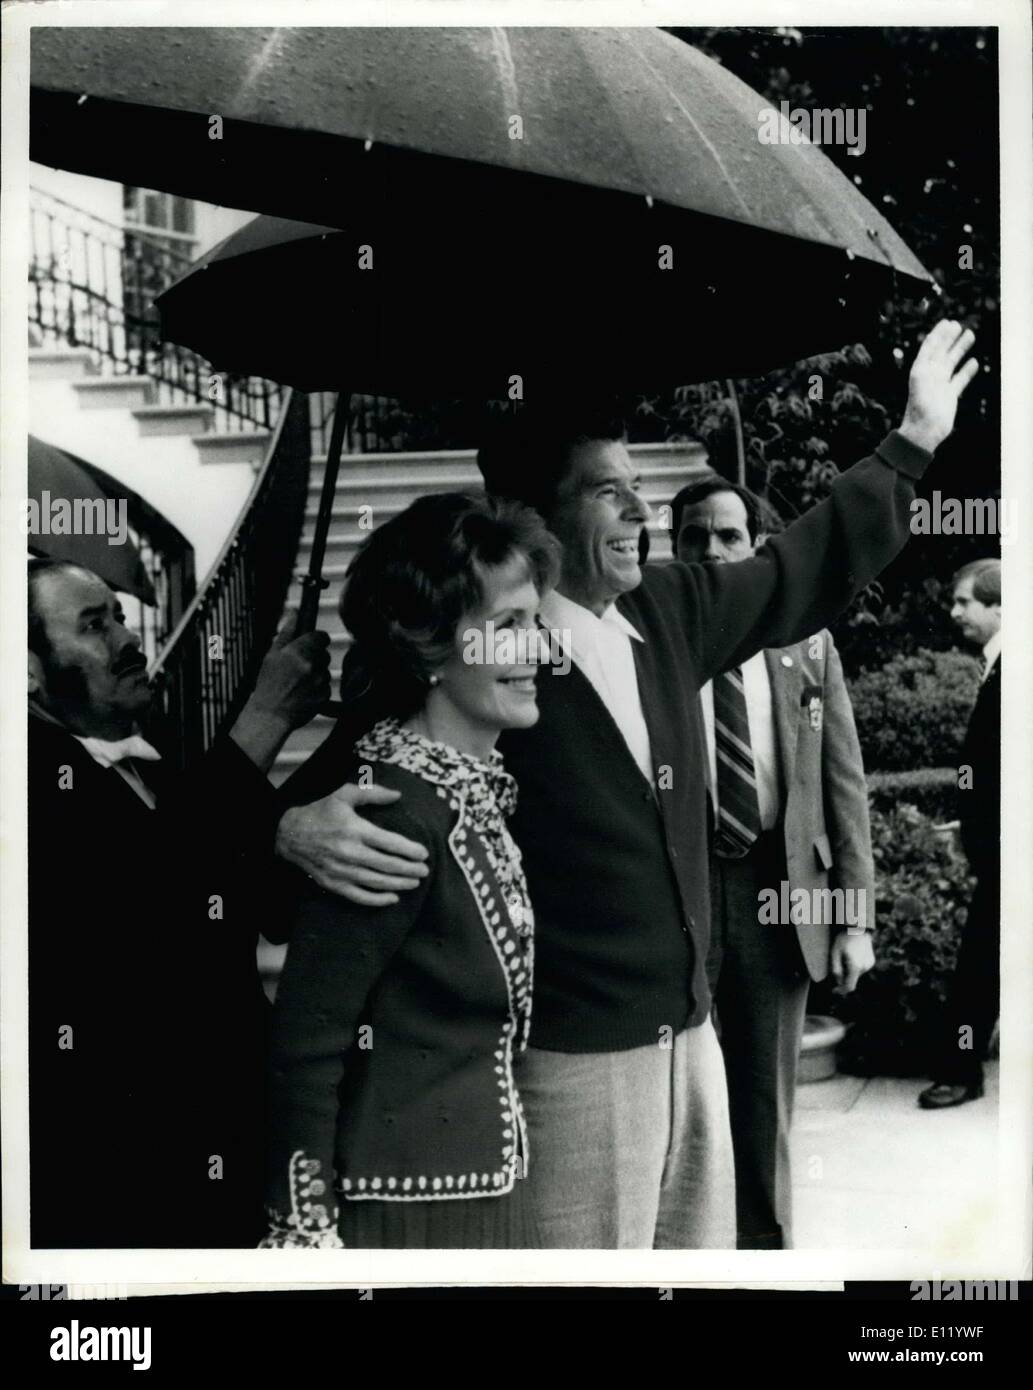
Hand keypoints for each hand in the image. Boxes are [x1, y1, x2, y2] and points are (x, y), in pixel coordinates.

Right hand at [247, 615, 331, 733]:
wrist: (270, 715)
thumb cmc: (268, 684)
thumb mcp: (272, 654)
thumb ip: (286, 632)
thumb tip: (294, 612)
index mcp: (299, 651)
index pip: (321, 636)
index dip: (316, 639)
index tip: (310, 643)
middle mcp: (312, 665)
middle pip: (324, 653)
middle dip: (314, 657)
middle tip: (297, 667)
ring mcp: (319, 681)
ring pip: (325, 670)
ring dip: (315, 673)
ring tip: (297, 682)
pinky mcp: (324, 695)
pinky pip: (326, 686)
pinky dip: (317, 688)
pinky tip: (303, 693)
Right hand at [275, 783, 429, 905]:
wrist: (289, 834)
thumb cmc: (320, 812)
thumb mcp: (344, 794)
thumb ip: (372, 793)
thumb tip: (398, 795)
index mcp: (355, 830)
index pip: (390, 843)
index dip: (410, 850)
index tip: (424, 854)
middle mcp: (349, 852)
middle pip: (387, 865)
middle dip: (410, 870)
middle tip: (425, 871)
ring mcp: (341, 871)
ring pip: (377, 882)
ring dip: (399, 884)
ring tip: (415, 883)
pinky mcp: (333, 884)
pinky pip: (359, 897)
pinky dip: (378, 900)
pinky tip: (393, 898)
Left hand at [829, 930, 874, 994]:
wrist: (857, 927)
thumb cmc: (843, 939)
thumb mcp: (834, 953)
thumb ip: (836, 969)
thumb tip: (838, 982)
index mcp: (855, 967)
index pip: (849, 987)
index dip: (841, 990)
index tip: (833, 990)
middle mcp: (864, 968)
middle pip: (852, 979)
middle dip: (844, 977)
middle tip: (837, 965)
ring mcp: (869, 964)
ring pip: (856, 974)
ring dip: (849, 970)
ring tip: (844, 956)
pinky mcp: (871, 961)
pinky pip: (861, 968)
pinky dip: (855, 966)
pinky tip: (851, 954)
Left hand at [898, 319, 978, 454]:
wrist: (924, 431)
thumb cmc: (920, 407)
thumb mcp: (920, 379)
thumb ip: (926, 359)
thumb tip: (933, 340)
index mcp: (921, 369)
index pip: (930, 346)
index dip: (938, 334)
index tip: (947, 322)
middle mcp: (930, 375)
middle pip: (942, 351)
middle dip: (949, 338)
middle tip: (958, 325)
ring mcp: (940, 385)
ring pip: (952, 362)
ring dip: (960, 348)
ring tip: (970, 334)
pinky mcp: (950, 395)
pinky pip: (960, 379)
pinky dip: (967, 370)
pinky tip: (974, 362)